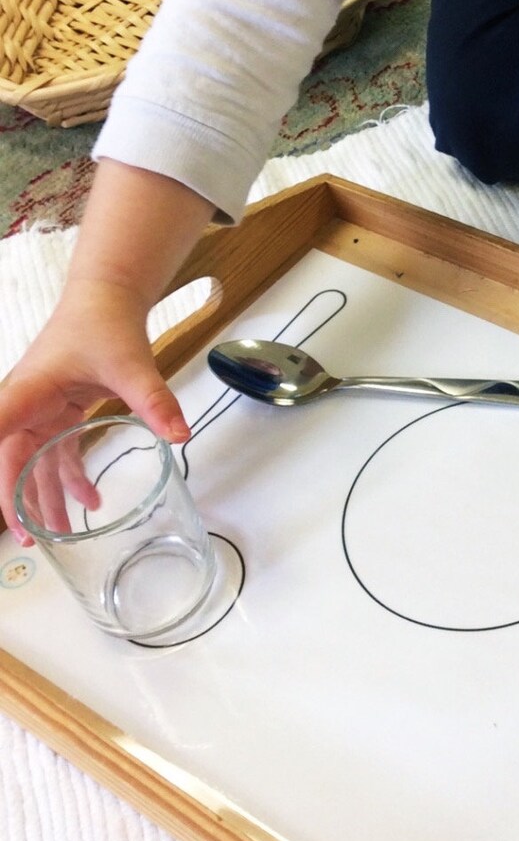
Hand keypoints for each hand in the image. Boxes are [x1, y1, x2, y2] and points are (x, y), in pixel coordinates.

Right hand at [0, 278, 188, 543]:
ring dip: (46, 498)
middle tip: (35, 542)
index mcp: (27, 394)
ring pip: (34, 463)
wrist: (107, 298)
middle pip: (11, 462)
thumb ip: (154, 401)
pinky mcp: (57, 412)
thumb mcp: (132, 366)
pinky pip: (56, 453)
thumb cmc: (105, 325)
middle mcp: (24, 406)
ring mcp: (38, 411)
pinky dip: (69, 478)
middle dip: (21, 503)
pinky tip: (90, 501)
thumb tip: (180, 436)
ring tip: (61, 534)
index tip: (6, 512)